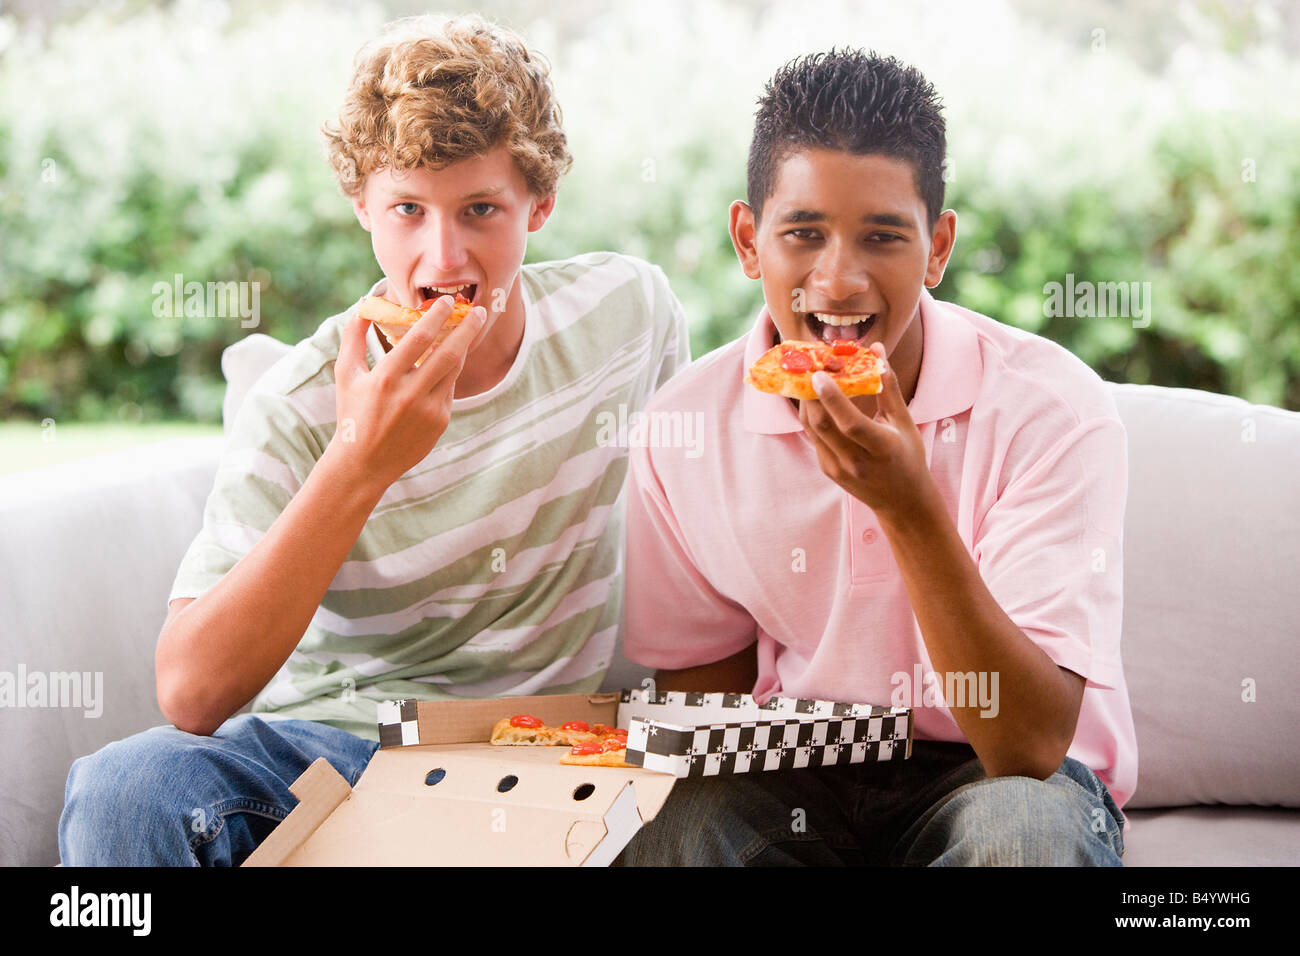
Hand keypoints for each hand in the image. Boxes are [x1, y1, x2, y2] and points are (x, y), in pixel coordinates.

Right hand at [330, 295, 487, 493]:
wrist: (364, 463)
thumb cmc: (352, 413)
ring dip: (464, 346)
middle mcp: (411, 394)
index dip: (437, 316)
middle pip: (450, 353)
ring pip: (454, 370)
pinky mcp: (440, 422)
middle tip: (480, 310)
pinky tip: (449, 359)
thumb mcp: (346, 374)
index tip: (448, 301)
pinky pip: (449, 389)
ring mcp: (429, 410)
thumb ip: (353, 337)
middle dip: (468, 328)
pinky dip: (449, 372)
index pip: (420, 339)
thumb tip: (364, 304)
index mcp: (386, 379)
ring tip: (471, 327)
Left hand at [798, 342, 933, 520]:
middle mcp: (856, 462)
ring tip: (807, 377)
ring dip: (806, 401)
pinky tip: (814, 397)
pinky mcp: (827, 470)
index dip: (832, 398)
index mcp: (881, 448)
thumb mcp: (904, 422)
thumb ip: (888, 387)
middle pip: (822, 425)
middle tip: (808, 366)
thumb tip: (876, 350)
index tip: (819, 374)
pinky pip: (813, 436)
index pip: (850, 423)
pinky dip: (811, 414)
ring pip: (811, 429)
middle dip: (810, 393)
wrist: (902, 502)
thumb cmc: (908, 457)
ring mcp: (838, 469)